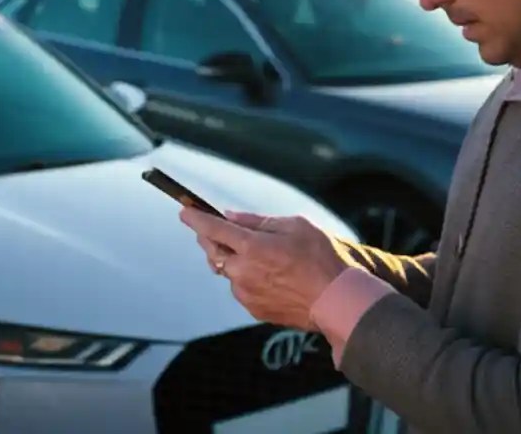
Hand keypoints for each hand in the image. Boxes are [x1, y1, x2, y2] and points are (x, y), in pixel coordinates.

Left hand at [180, 208, 351, 330]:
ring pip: (227, 272)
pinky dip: (245, 278)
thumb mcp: (295, 226)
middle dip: (207, 238)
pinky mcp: (254, 310)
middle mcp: (243, 272)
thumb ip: (259, 222)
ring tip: (254, 254)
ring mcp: (246, 294)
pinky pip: (241, 289)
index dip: (195, 218)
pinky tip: (268, 275)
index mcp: (252, 247)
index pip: (213, 229)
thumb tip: (232, 217)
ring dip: (231, 260)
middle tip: (210, 229)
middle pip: (212, 252)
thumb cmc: (322, 259)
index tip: (184, 211)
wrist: (336, 301)